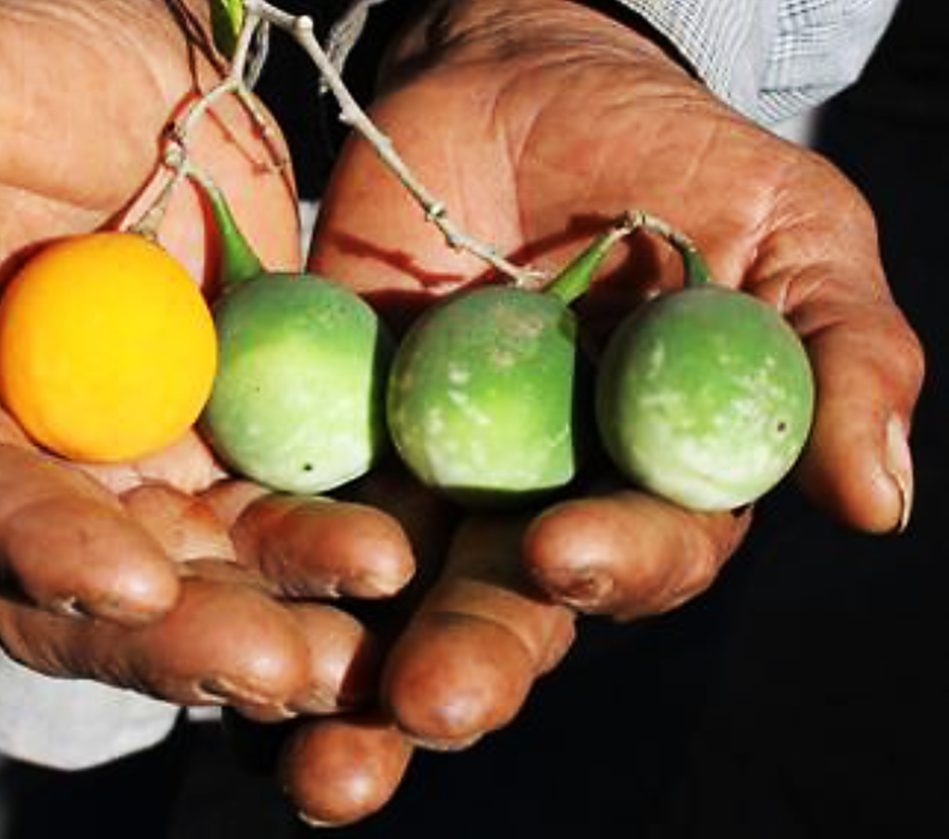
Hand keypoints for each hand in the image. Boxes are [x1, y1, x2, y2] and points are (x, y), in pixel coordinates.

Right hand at [0, 0, 413, 715]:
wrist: (122, 72)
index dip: (29, 541)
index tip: (126, 579)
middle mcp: (17, 453)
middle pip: (81, 577)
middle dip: (178, 634)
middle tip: (278, 669)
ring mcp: (127, 455)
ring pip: (193, 569)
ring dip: (273, 618)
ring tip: (354, 657)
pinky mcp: (222, 438)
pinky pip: (275, 510)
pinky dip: (328, 551)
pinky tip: (394, 572)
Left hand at [273, 0, 924, 822]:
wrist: (521, 85)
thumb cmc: (672, 159)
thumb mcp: (787, 235)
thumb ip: (839, 358)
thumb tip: (877, 501)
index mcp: (646, 488)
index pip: (642, 554)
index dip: (615, 565)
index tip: (568, 551)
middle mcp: (531, 510)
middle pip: (501, 612)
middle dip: (468, 666)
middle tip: (426, 710)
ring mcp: (423, 483)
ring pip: (387, 604)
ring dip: (350, 683)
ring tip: (316, 758)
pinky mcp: (328, 440)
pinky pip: (287, 512)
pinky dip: (256, 572)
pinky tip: (209, 637)